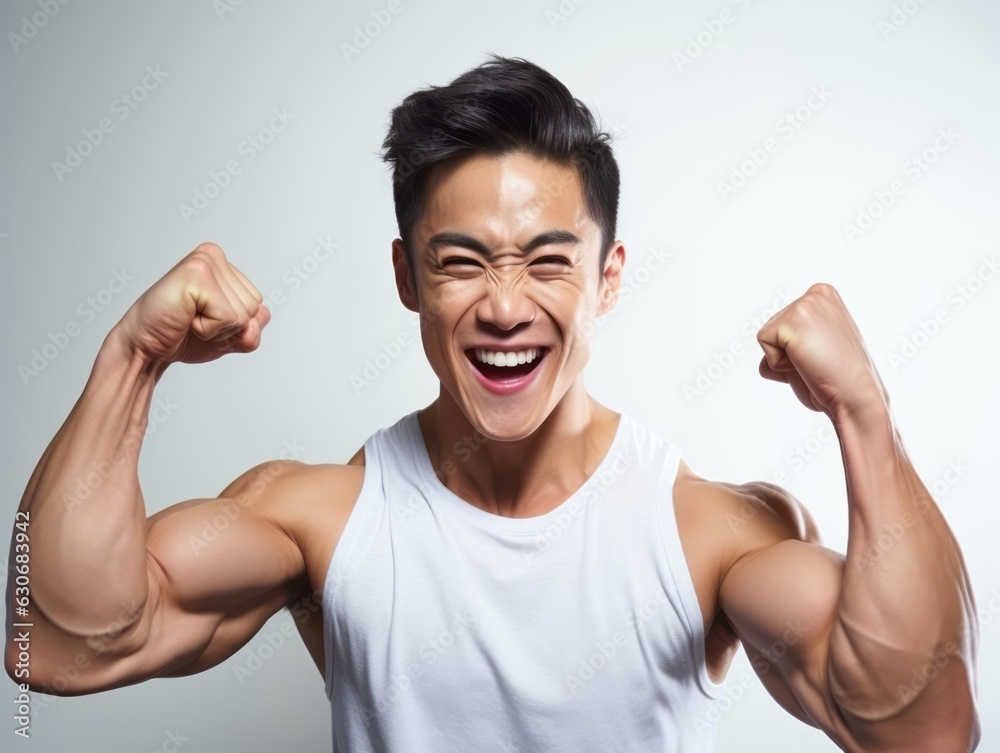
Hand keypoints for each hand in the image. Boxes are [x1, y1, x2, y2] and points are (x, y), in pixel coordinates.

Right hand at [115, 242, 269, 364]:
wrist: (146, 348)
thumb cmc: (183, 336)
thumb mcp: (230, 337)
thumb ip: (253, 330)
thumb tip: (255, 320)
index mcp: (224, 265)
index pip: (259, 306)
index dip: (236, 326)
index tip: (205, 320)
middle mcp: (214, 256)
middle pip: (254, 308)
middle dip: (228, 328)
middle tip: (195, 321)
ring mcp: (205, 262)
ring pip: (243, 313)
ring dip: (217, 328)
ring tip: (189, 318)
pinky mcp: (197, 275)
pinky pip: (228, 317)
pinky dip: (207, 329)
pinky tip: (185, 317)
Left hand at [755, 283, 887, 421]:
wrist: (856, 397)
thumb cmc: (838, 380)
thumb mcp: (816, 351)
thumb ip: (792, 341)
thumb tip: (764, 353)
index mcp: (825, 296)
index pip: (785, 323)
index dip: (796, 349)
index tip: (822, 356)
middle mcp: (817, 294)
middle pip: (774, 327)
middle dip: (788, 353)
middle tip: (819, 363)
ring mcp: (806, 304)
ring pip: (768, 335)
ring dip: (783, 360)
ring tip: (814, 363)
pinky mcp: (792, 319)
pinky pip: (764, 342)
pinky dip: (778, 364)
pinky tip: (807, 364)